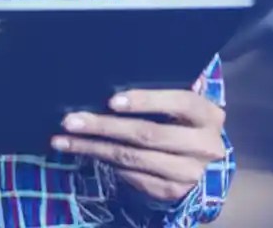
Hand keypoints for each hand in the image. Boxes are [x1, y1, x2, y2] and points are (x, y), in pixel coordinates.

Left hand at [52, 90, 227, 203]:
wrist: (200, 160)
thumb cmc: (179, 119)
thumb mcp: (178, 104)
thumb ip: (158, 93)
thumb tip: (110, 81)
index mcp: (208, 115)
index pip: (180, 102)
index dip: (146, 100)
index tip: (111, 101)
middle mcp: (206, 146)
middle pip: (149, 134)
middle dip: (104, 126)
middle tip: (70, 121)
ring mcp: (191, 172)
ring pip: (134, 158)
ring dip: (93, 148)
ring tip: (64, 140)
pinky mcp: (174, 192)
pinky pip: (133, 177)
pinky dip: (106, 164)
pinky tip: (86, 153)